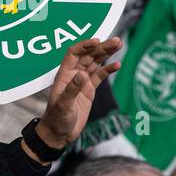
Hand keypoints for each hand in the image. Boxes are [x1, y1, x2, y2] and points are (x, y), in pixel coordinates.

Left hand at [33, 37, 122, 153]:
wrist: (59, 134)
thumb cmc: (56, 120)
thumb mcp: (63, 106)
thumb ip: (72, 90)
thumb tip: (82, 75)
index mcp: (64, 75)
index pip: (73, 54)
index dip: (84, 45)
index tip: (97, 40)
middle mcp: (73, 75)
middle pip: (88, 55)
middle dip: (102, 47)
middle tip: (117, 41)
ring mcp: (82, 82)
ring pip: (95, 63)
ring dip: (106, 54)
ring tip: (119, 44)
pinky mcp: (89, 90)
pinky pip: (100, 76)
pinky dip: (108, 69)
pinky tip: (117, 65)